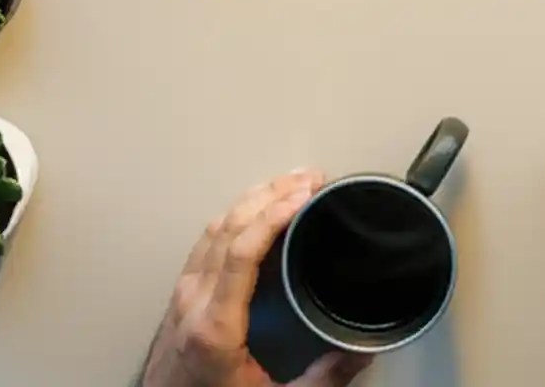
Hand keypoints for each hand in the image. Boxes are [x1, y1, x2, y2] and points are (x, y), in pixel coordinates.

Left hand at [143, 170, 372, 386]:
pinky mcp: (182, 295)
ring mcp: (184, 295)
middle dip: (271, 194)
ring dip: (253, 199)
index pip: (241, 253)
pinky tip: (256, 210)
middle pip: (228, 228)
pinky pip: (207, 241)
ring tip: (290, 184)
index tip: (303, 195)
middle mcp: (194, 303)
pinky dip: (236, 215)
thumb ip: (321, 380)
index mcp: (215, 327)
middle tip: (310, 178)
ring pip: (214, 228)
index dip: (273, 216)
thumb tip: (361, 353)